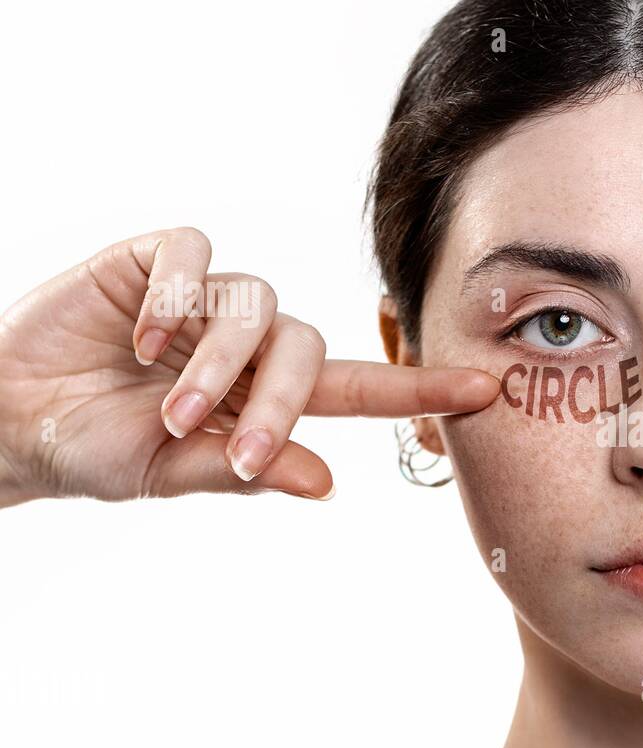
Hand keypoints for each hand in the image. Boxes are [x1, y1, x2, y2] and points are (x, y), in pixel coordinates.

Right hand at [0, 227, 497, 505]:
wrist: (11, 417)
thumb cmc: (95, 448)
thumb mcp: (170, 472)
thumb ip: (244, 471)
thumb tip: (326, 482)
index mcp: (265, 398)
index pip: (359, 390)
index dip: (421, 389)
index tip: (485, 389)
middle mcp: (250, 344)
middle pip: (306, 351)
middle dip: (277, 404)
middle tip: (235, 452)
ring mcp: (209, 300)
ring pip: (258, 308)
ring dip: (220, 363)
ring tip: (169, 407)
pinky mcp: (163, 260)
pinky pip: (198, 259)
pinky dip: (178, 301)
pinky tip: (142, 340)